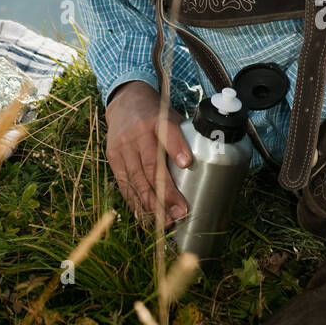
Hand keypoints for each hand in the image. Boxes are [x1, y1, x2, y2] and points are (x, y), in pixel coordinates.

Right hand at [105, 81, 191, 225]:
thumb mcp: (172, 117)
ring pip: (137, 180)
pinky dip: (136, 203)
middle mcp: (138, 134)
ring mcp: (123, 147)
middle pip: (152, 165)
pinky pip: (125, 185)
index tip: (187, 163)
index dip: (177, 148)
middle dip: (167, 192)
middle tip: (181, 211)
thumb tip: (212, 163)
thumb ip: (186, 137)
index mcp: (157, 120)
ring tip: (167, 221)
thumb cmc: (157, 115)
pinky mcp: (113, 158)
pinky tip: (148, 216)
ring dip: (153, 204)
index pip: (168, 133)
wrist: (125, 102)